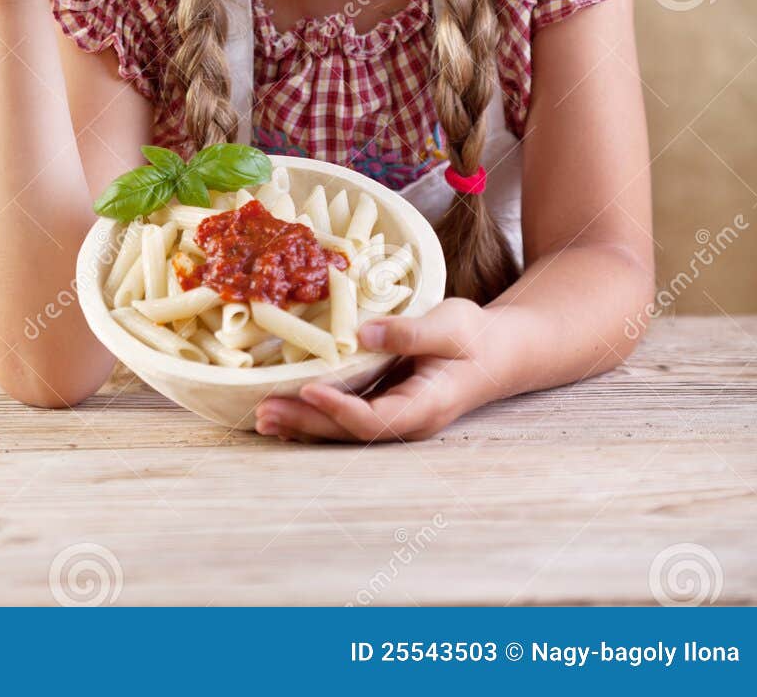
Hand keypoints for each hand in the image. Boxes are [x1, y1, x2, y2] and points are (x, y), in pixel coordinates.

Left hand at [254, 297, 508, 443]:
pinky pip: (343, 415)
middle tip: (263, 410)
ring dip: (301, 423)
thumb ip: (410, 332)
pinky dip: (312, 413)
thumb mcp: (450, 325)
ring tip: (260, 416)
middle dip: (305, 422)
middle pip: (348, 430)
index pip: (374, 419)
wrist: (496, 352)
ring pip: (341, 428)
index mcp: (424, 407)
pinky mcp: (382, 404)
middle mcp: (404, 420)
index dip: (339, 409)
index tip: (307, 389)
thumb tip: (364, 332)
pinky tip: (283, 408)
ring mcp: (392, 416)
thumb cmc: (475, 337)